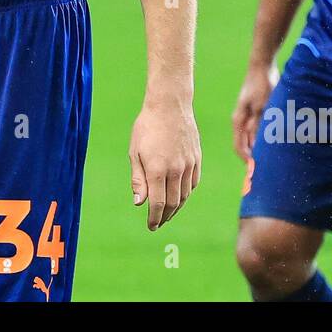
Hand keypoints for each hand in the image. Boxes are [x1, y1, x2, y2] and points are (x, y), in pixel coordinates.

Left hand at [128, 99, 200, 230]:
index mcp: (157, 170)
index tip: (151, 226)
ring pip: (185, 195)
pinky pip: (193, 182)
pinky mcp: (197, 158)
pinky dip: (186, 193)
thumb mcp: (135, 152)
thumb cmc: (147, 127)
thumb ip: (138, 179)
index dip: (154, 218)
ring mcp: (188, 164)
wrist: (170, 105)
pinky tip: (180, 196)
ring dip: (176, 208)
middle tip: (158, 223)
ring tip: (168, 213)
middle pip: (173, 203)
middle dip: (165, 217)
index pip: (158, 204)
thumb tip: (139, 203)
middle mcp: (175, 170)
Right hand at [232, 60, 275, 159]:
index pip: (239, 147)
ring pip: (254, 138)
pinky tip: (278, 142)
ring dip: (262, 147)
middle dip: (256, 157)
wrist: (262, 66)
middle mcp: (242, 121)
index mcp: (238, 121)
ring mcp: (249, 117)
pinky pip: (260, 130)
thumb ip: (258, 125)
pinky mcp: (257, 112)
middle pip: (247, 145)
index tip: (257, 170)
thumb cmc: (261, 85)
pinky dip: (267, 137)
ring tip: (275, 158)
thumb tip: (256, 145)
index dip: (247, 161)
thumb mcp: (262, 106)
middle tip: (268, 168)